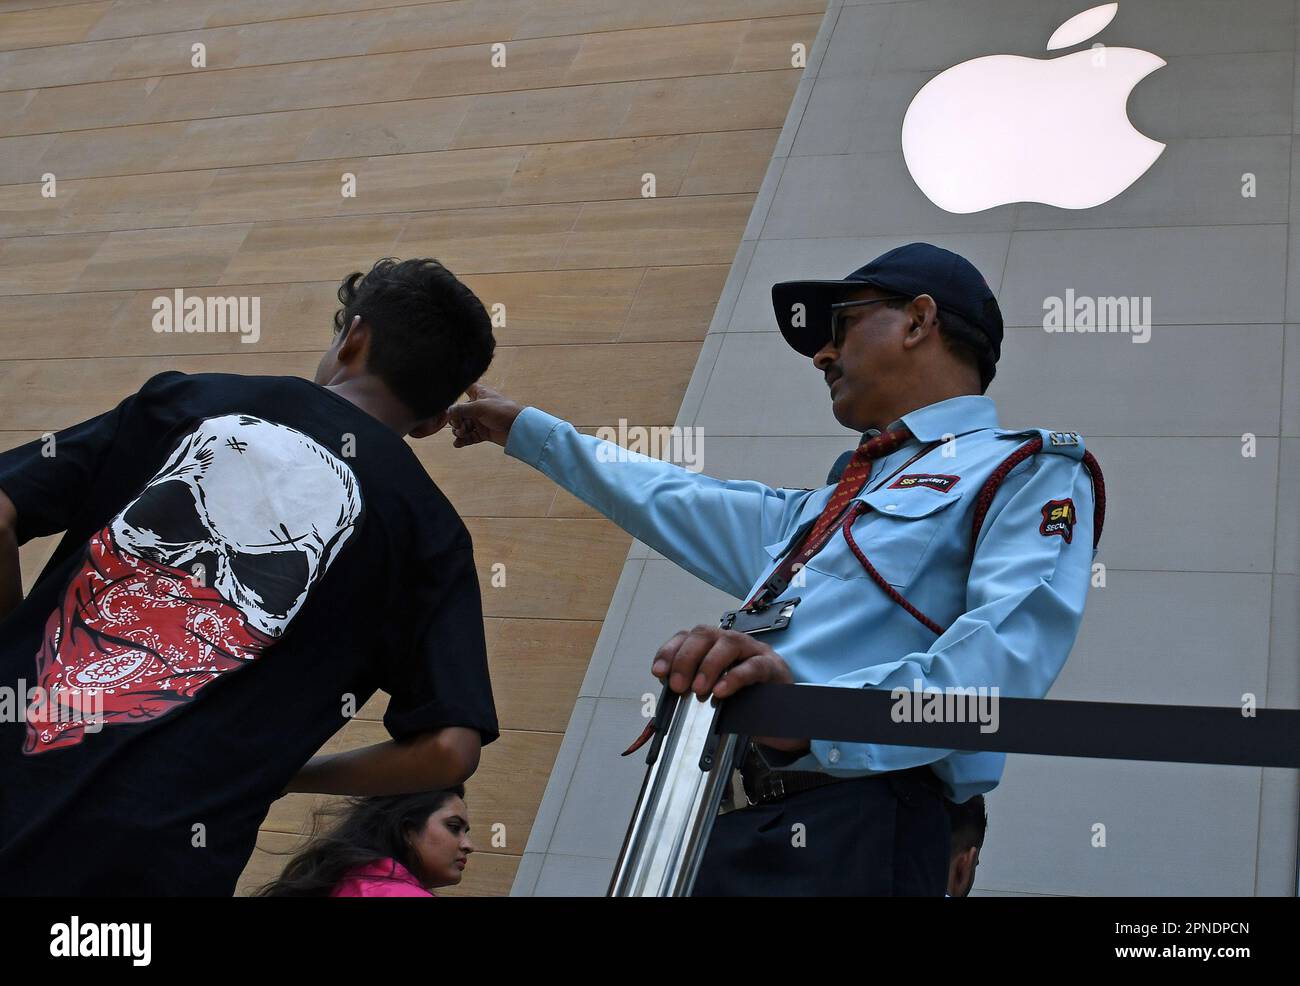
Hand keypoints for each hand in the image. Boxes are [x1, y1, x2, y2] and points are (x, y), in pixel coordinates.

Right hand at [447, 383, 524, 447]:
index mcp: (479, 395)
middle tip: (459, 426)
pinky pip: (470, 437)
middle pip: (459, 412)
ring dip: (459, 431)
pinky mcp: (484, 433)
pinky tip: (457, 444)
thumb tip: (447, 411)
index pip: (466, 388)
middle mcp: (478, 407)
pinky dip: (463, 440)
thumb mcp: (479, 407)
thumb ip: (461, 409)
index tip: (447, 396)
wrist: (518, 428)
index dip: (457, 390)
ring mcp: (481, 421)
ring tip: (461, 434)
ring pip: (463, 425)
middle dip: (455, 420)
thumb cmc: (501, 411)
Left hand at [651, 626, 807, 752]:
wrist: (780, 715)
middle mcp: (730, 642)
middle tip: (679, 686)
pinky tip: (722, 691)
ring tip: (699, 689)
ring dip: (708, 665)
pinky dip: (734, 677)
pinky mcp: (771, 666)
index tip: (659, 672)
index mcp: (712, 646)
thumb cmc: (743, 700)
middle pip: (703, 634)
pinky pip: (753, 665)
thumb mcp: (711, 693)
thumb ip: (691, 687)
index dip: (669, 652)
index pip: (686, 637)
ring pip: (727, 643)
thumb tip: (667, 692)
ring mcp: (752, 650)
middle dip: (686, 659)